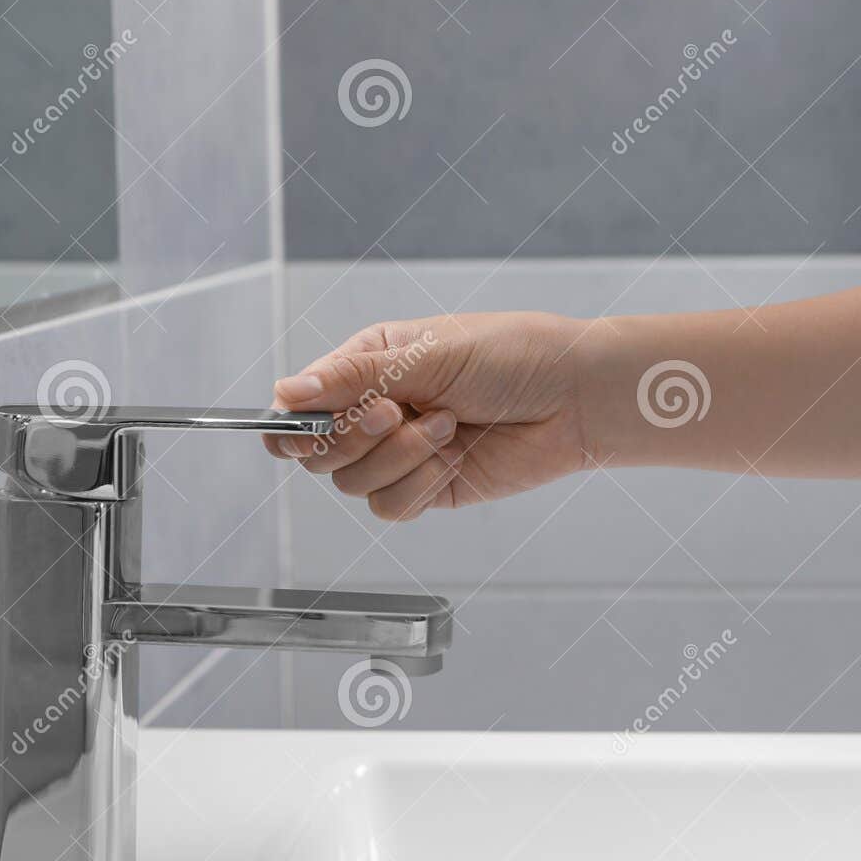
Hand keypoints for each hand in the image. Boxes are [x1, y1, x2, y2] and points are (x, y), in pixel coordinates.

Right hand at [268, 312, 593, 520]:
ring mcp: (400, 454)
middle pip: (316, 452)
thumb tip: (287, 393)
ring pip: (352, 482)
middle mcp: (376, 412)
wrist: (573, 398)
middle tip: (397, 412)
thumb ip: (357, 377)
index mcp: (367, 366)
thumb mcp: (429, 353)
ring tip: (448, 425)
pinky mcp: (428, 489)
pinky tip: (454, 459)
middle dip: (352, 437)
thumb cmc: (512, 356)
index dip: (294, 422)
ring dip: (398, 457)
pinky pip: (390, 507)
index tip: (308, 424)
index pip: (299, 405)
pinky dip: (418, 486)